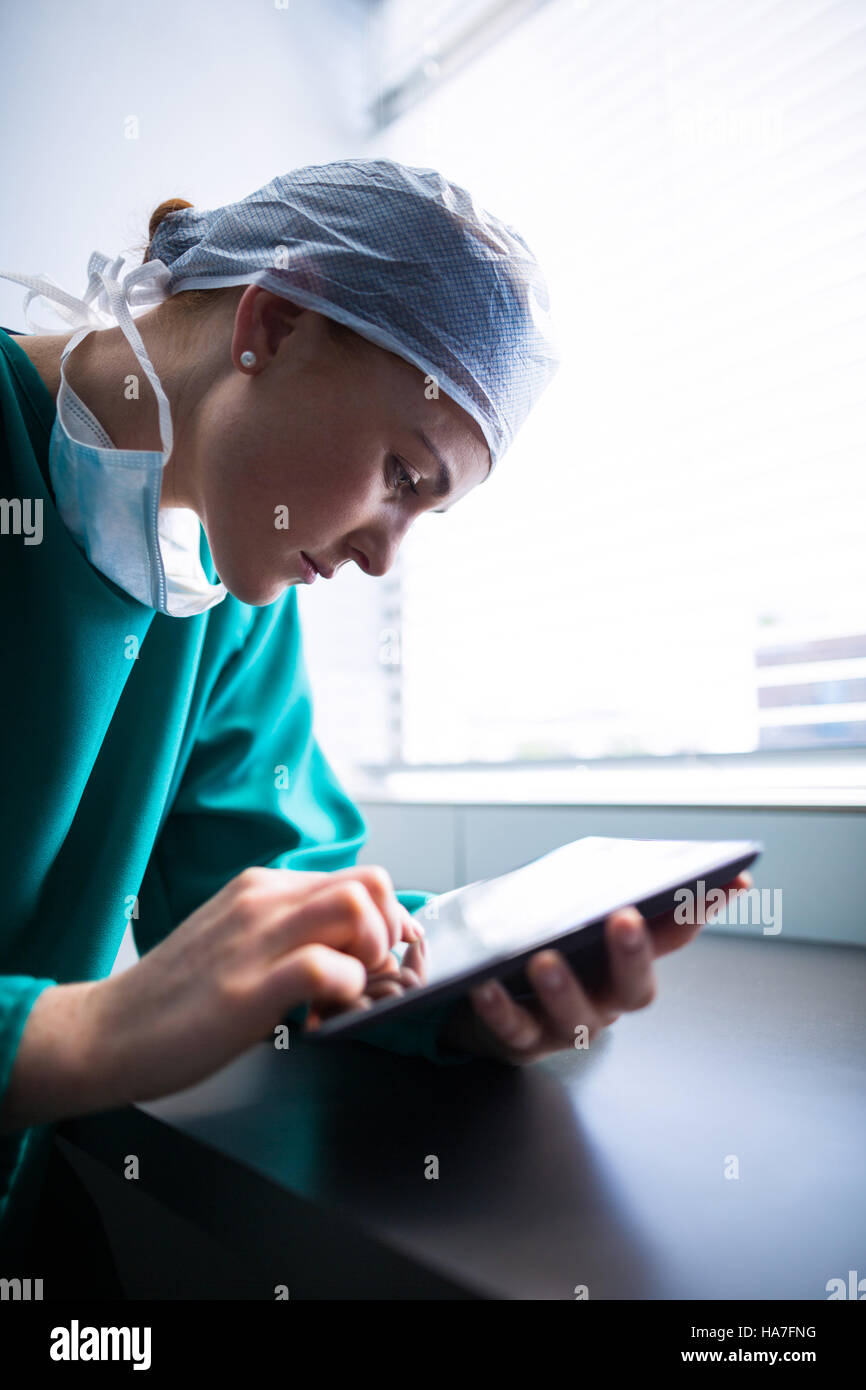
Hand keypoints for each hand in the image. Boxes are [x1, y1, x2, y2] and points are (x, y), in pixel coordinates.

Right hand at [2, 863, 421, 1129]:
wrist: (107, 1031)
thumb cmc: (174, 996)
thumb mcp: (235, 940)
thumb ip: (284, 930)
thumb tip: (343, 944)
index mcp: (260, 888)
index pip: (357, 877)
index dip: (383, 919)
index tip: (375, 959)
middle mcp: (262, 901)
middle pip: (370, 882)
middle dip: (389, 930)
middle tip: (370, 974)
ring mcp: (254, 940)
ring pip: (356, 909)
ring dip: (373, 953)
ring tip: (349, 990)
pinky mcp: (248, 989)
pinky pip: (326, 967)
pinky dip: (344, 992)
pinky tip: (320, 1015)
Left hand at [439, 873, 752, 1064]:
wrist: (479, 989)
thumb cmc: (534, 937)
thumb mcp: (563, 904)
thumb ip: (592, 881)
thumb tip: (624, 852)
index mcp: (626, 959)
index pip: (675, 933)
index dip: (702, 909)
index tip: (731, 880)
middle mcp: (608, 998)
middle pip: (635, 988)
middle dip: (634, 953)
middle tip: (625, 918)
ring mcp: (567, 1026)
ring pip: (578, 1018)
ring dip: (564, 989)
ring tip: (545, 959)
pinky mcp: (521, 1043)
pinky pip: (512, 1030)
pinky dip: (500, 1008)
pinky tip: (484, 984)